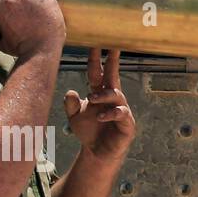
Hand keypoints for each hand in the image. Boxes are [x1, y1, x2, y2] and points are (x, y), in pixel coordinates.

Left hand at [64, 48, 134, 163]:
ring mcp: (121, 110)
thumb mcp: (74, 117)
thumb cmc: (88, 131)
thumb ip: (71, 105)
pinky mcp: (127, 124)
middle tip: (113, 48)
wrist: (97, 153)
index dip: (96, 59)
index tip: (95, 44)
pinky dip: (110, 114)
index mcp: (100, 93)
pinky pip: (121, 114)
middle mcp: (113, 98)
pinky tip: (100, 117)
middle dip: (113, 61)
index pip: (98, 73)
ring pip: (116, 95)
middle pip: (114, 76)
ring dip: (104, 95)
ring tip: (91, 98)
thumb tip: (71, 92)